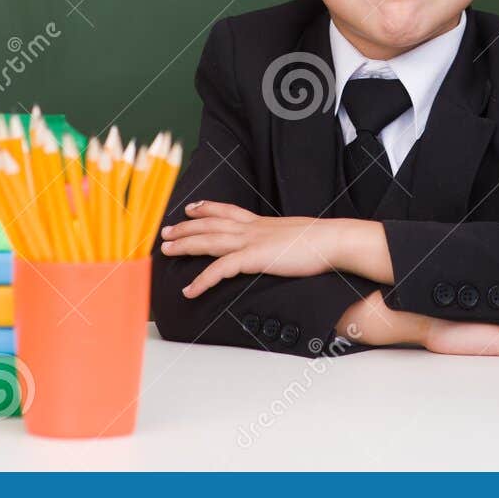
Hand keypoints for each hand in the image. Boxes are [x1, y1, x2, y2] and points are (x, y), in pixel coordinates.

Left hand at [159, 201, 341, 297]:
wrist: (332, 241)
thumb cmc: (321, 241)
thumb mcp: (296, 236)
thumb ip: (282, 240)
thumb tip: (282, 246)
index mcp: (262, 223)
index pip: (228, 211)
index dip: (207, 208)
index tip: (191, 207)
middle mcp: (252, 228)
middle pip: (211, 224)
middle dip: (186, 227)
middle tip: (166, 232)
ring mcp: (252, 241)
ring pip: (209, 240)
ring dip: (185, 245)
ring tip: (166, 251)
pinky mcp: (254, 258)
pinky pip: (220, 270)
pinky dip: (201, 280)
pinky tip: (189, 290)